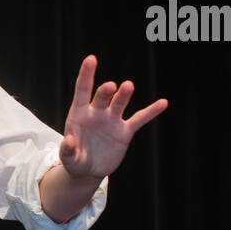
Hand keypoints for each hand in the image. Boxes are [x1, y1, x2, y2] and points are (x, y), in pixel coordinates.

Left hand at [59, 55, 167, 179]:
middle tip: (111, 86)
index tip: (91, 59)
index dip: (86, 74)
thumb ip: (68, 150)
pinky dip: (151, 111)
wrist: (89, 170)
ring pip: (119, 103)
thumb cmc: (75, 161)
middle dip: (106, 91)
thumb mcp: (68, 158)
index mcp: (79, 114)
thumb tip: (69, 140)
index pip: (82, 89)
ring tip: (128, 86)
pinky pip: (140, 119)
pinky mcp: (125, 131)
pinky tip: (163, 103)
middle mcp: (97, 112)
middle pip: (102, 96)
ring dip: (124, 94)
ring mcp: (112, 120)